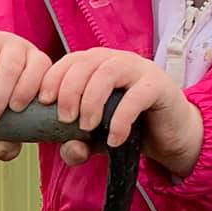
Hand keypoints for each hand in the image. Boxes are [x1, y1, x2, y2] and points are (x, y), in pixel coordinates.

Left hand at [42, 49, 203, 176]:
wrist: (169, 135)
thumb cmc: (129, 128)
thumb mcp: (96, 139)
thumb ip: (78, 144)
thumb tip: (70, 149)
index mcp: (96, 65)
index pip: (69, 61)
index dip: (52, 79)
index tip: (41, 103)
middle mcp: (115, 61)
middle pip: (85, 63)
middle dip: (69, 91)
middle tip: (65, 119)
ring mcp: (138, 70)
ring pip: (108, 72)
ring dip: (91, 100)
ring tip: (87, 127)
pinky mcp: (158, 86)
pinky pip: (136, 96)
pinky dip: (120, 119)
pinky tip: (114, 139)